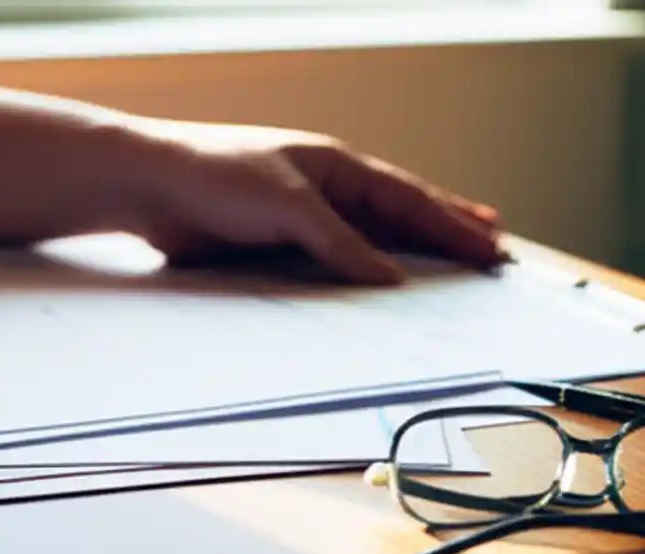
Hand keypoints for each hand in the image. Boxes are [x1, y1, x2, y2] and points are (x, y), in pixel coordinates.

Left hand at [125, 119, 501, 282]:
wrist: (152, 188)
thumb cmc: (216, 174)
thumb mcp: (289, 206)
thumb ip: (341, 243)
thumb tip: (392, 279)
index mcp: (337, 168)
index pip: (409, 199)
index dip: (453, 223)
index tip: (492, 245)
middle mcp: (327, 193)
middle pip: (399, 218)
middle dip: (445, 235)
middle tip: (490, 253)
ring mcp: (303, 221)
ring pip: (368, 244)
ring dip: (407, 258)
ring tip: (449, 273)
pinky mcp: (276, 248)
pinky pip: (329, 268)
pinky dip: (357, 280)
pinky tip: (375, 294)